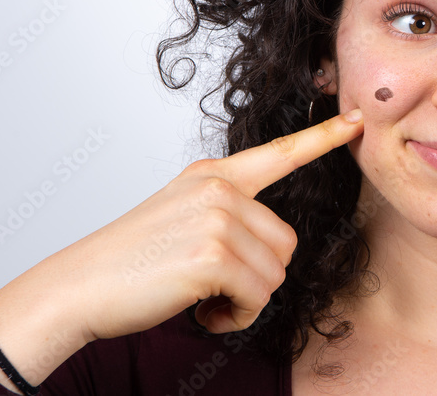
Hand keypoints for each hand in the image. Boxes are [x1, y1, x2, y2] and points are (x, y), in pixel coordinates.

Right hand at [0, 109, 363, 386]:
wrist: (79, 286)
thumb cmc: (132, 260)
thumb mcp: (182, 213)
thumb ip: (228, 211)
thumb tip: (272, 241)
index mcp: (214, 175)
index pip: (280, 153)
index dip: (322, 138)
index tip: (356, 121)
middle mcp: (219, 188)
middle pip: (287, 243)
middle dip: (258, 276)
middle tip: (211, 283)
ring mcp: (217, 217)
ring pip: (275, 274)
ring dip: (244, 299)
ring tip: (201, 294)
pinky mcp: (213, 253)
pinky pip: (256, 298)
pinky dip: (233, 316)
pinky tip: (200, 309)